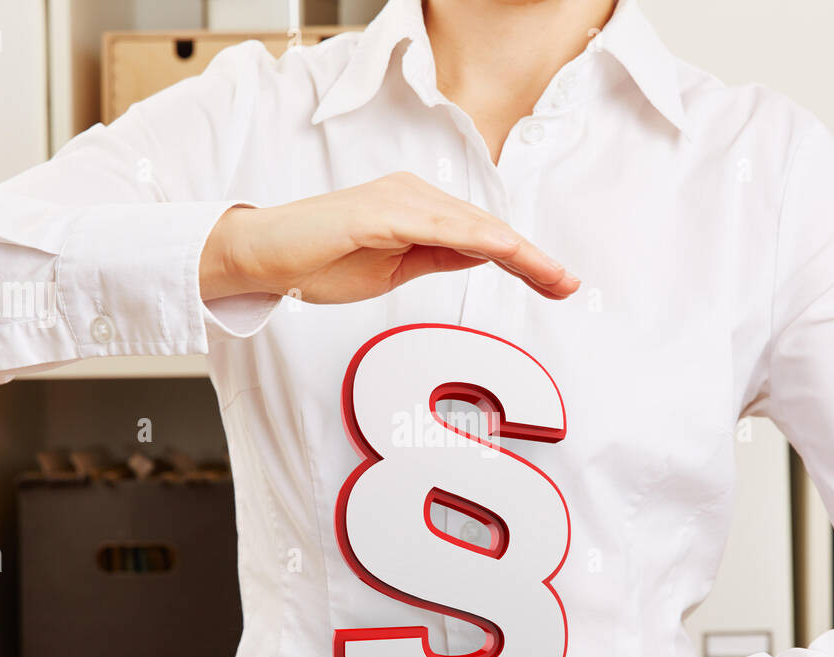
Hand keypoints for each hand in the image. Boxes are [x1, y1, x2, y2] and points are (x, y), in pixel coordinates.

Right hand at [198, 172, 578, 303]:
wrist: (264, 256)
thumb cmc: (320, 261)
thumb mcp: (394, 269)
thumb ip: (435, 258)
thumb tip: (477, 257)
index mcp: (417, 210)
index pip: (482, 236)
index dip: (524, 260)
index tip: (558, 283)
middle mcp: (413, 196)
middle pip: (486, 229)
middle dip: (533, 259)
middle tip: (569, 284)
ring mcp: (398, 200)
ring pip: (473, 226)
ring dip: (517, 251)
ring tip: (552, 275)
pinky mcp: (380, 211)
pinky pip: (440, 227)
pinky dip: (478, 240)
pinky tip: (505, 252)